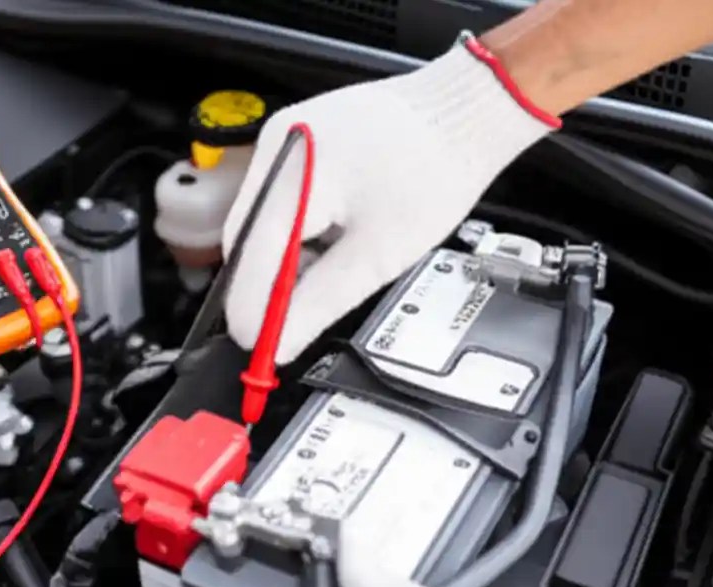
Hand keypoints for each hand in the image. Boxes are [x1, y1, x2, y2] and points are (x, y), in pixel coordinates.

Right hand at [222, 37, 557, 363]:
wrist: (465, 110)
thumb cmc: (437, 168)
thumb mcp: (378, 254)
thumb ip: (319, 303)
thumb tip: (279, 344)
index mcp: (294, 172)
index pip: (251, 258)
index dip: (251, 309)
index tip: (259, 348)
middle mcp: (277, 146)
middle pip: (247, 240)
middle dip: (265, 286)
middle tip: (288, 326)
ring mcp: (285, 139)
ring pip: (261, 221)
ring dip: (283, 258)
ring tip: (332, 270)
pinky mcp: (298, 139)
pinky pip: (279, 197)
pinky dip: (296, 230)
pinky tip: (332, 240)